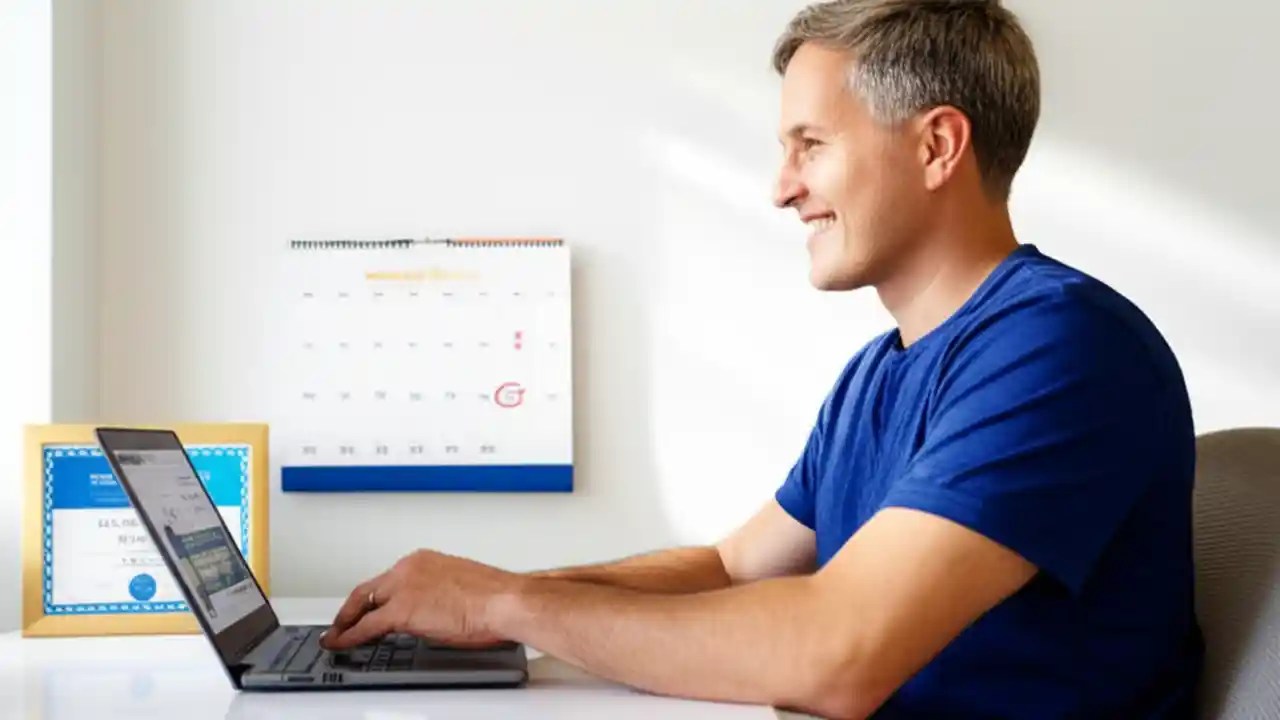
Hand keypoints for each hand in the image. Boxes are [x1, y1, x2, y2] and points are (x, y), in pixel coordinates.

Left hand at [320, 549, 517, 649]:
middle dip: (352, 607)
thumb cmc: (494, 596)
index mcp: (424, 560)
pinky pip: (366, 626)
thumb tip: (429, 611)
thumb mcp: (458, 586)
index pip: (389, 578)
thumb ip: (436, 593)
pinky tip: (341, 643)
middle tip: (343, 621)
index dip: (374, 596)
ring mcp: (403, 587)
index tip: (369, 606)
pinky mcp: (400, 610)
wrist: (502, 600)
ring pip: (363, 603)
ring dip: (347, 621)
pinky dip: (350, 636)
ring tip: (338, 634)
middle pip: (369, 588)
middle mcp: (409, 567)